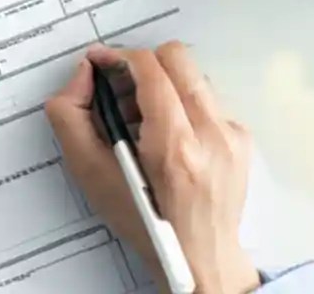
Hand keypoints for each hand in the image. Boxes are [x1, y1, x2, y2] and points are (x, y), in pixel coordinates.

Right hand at [45, 42, 259, 293]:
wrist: (198, 255)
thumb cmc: (145, 220)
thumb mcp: (91, 175)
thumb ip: (71, 118)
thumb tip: (83, 76)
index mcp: (173, 145)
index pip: (150, 68)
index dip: (118, 57)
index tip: (101, 62)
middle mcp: (210, 134)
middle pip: (177, 58)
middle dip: (143, 65)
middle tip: (123, 89)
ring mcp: (231, 134)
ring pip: (193, 76)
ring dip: (163, 84)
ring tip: (144, 117)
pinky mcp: (242, 138)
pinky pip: (208, 99)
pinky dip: (183, 105)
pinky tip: (169, 134)